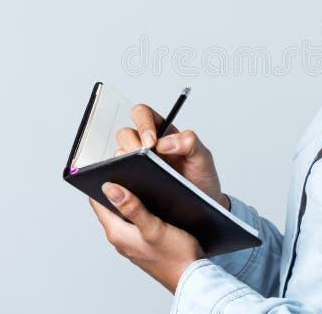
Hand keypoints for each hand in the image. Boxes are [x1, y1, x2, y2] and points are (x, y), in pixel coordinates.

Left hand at [90, 182, 204, 293]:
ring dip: (131, 199)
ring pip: (124, 213)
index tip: (113, 169)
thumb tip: (109, 188)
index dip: (102, 183)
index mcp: (117, 233)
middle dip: (119, 188)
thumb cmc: (176, 256)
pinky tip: (156, 203)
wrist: (191, 277)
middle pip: (111, 206)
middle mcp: (121, 238)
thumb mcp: (154, 227)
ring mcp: (132, 241)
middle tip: (133, 171)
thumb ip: (132, 208)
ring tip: (146, 184)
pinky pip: (136, 221)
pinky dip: (142, 209)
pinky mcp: (143, 243)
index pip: (98, 202)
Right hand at [113, 103, 229, 210]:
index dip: (143, 123)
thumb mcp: (203, 159)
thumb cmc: (201, 179)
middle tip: (143, 156)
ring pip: (119, 154)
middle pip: (126, 133)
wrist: (200, 206)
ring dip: (126, 160)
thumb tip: (164, 142)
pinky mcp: (130, 182)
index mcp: (163, 132)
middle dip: (132, 143)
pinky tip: (131, 186)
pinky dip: (121, 178)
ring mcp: (137, 164)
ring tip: (138, 172)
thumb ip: (191, 143)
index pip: (145, 115)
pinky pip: (118, 176)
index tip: (151, 141)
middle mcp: (147, 146)